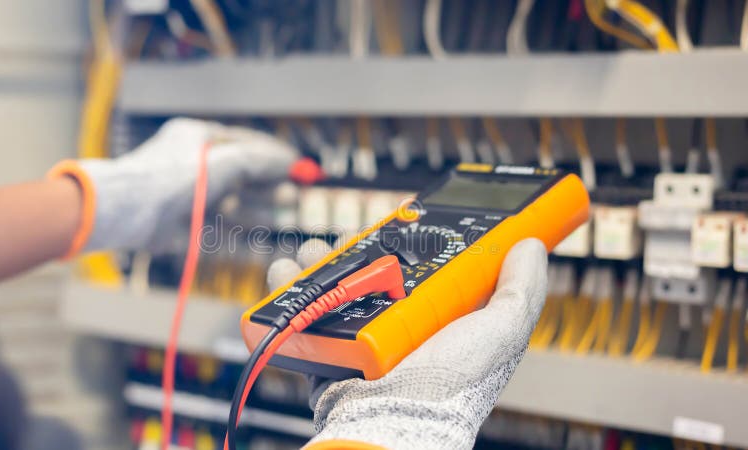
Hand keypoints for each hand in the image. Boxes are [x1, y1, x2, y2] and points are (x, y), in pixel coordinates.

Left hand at [60, 118, 296, 253]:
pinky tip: (265, 234)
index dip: (273, 156)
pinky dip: (243, 229)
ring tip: (287, 212)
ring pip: (233, 201)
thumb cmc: (169, 177)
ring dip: (261, 207)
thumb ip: (260, 161)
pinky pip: (221, 226)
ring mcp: (189, 196)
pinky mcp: (185, 224)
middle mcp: (194, 166)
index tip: (298, 167)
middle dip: (270, 185)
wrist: (127, 212)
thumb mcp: (224, 161)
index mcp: (197, 139)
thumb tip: (289, 161)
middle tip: (295, 194)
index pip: (244, 143)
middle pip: (241, 175)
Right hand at [266, 238, 547, 449]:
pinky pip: (306, 315)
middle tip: (354, 234)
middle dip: (360, 248)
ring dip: (319, 263)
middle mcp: (400, 329)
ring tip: (313, 250)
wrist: (396, 421)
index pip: (427, 269)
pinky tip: (286, 272)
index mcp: (439, 322)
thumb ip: (521, 289)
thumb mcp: (502, 332)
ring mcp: (363, 341)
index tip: (408, 218)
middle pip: (375, 273)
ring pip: (337, 288)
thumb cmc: (452, 386)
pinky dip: (290, 291)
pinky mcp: (331, 351)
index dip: (417, 241)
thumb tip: (531, 245)